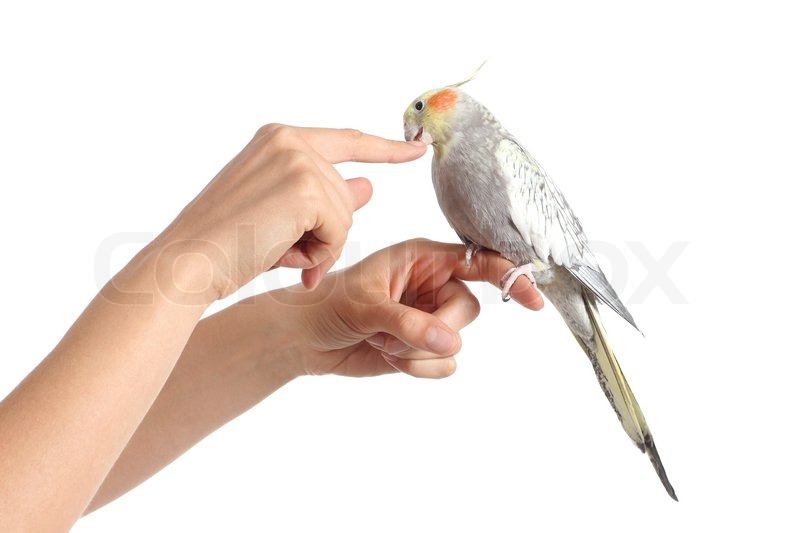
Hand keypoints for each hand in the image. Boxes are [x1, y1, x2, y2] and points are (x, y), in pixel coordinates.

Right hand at [152, 125, 426, 302]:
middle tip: (281, 248)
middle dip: (325, 233)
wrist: (189, 262)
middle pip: (347, 195)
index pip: (348, 141)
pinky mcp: (307, 187)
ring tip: (273, 249)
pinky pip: (339, 231)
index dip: (386, 149)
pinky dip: (317, 255)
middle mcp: (290, 140)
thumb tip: (369, 187)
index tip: (418, 147)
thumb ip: (325, 197)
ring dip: (318, 246)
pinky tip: (282, 255)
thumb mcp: (281, 216)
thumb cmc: (225, 244)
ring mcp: (299, 160)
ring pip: (345, 216)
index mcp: (279, 139)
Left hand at [272, 239, 543, 378]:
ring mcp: (430, 318)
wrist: (306, 339)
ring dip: (418, 352)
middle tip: (396, 332)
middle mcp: (433, 285)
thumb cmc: (329, 304)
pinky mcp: (424, 348)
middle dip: (436, 328)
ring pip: (456, 342)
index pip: (478, 262)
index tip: (533, 299)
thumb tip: (452, 345)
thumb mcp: (366, 306)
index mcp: (423, 258)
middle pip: (468, 309)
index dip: (509, 276)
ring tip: (381, 342)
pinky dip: (416, 368)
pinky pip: (444, 365)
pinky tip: (387, 356)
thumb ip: (409, 322)